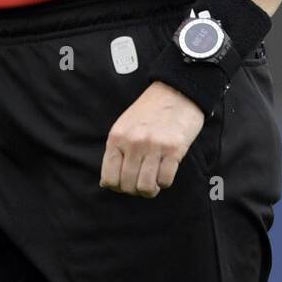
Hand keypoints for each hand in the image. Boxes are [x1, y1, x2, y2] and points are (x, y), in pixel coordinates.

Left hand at [99, 81, 205, 196]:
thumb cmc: (149, 111)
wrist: (176, 91)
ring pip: (146, 187)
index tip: (125, 184)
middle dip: (135, 190)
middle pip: (127, 186)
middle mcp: (133, 143)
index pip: (109, 178)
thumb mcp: (124, 126)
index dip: (117, 187)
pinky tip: (165, 170)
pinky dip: (165, 181)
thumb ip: (115, 151)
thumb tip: (105, 183)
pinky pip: (165, 181)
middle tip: (142, 182)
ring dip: (151, 189)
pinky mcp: (174, 149)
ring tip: (154, 180)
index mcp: (117, 137)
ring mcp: (154, 146)